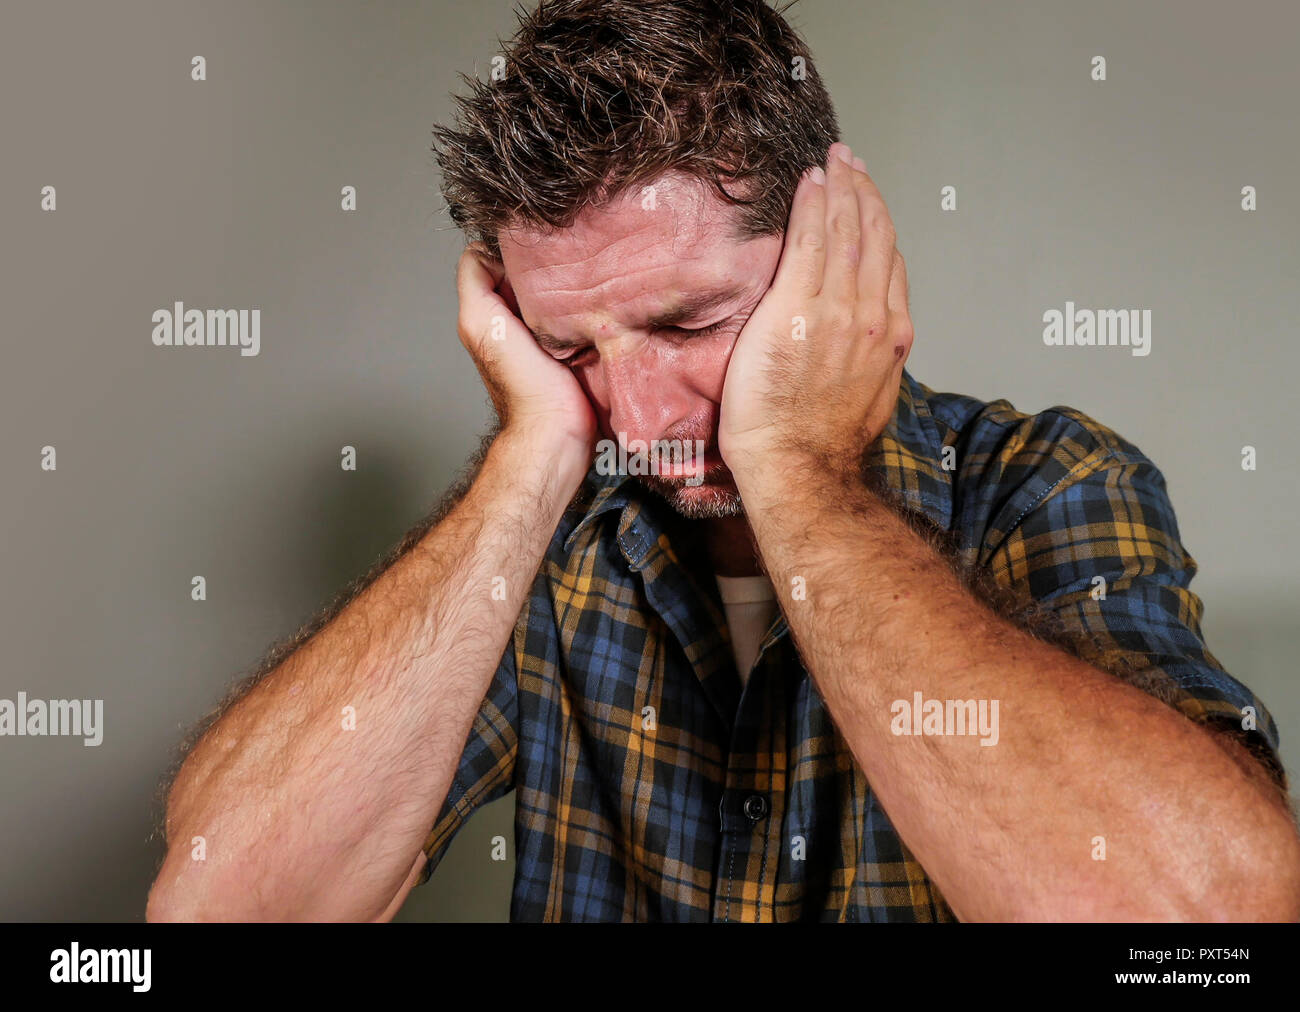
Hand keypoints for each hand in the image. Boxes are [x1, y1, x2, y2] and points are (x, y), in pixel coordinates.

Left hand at [455, 243, 596, 460]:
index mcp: (493, 311)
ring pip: (562, 290)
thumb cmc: (522, 383)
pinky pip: (585, 311)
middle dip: (549, 264)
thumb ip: (475, 279)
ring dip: (573, 284)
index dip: (518, 250)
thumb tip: (488, 247)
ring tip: (584, 282)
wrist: (558, 428)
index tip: (537, 251)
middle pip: (535, 273)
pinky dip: (589, 305)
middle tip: (567, 264)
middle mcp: (520, 320)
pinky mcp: (581, 344)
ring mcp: (552, 332)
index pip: (502, 258)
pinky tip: (593, 304)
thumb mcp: (480, 321)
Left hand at [718, 142, 911, 488]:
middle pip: (874, 237)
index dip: (880, 224)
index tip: (869, 201)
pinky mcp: (796, 308)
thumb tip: (869, 347)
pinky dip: (813, 206)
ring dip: (840, 188)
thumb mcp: (869, 398)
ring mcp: (836, 310)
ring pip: (845, 231)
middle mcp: (871, 316)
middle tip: (851, 162)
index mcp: (891, 337)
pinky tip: (810, 182)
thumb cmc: (821, 445)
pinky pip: (809, 241)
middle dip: (863, 192)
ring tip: (833, 161)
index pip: (890, 264)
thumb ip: (873, 360)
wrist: (798, 465)